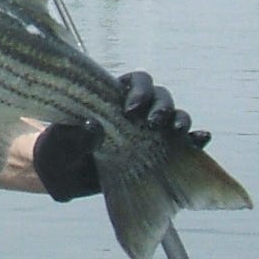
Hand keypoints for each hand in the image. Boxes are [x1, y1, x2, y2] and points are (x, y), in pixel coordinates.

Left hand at [32, 71, 208, 201]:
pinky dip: (194, 139)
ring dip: (179, 120)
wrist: (63, 176)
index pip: (135, 81)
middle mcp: (135, 110)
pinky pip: (182, 143)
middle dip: (161, 106)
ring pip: (173, 116)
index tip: (131, 109)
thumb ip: (73, 137)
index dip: (139, 90)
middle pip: (160, 96)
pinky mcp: (158, 152)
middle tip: (153, 123)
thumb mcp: (59, 145)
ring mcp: (148, 131)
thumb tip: (93, 126)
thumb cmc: (58, 151)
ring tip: (175, 132)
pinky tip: (200, 140)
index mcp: (112, 96)